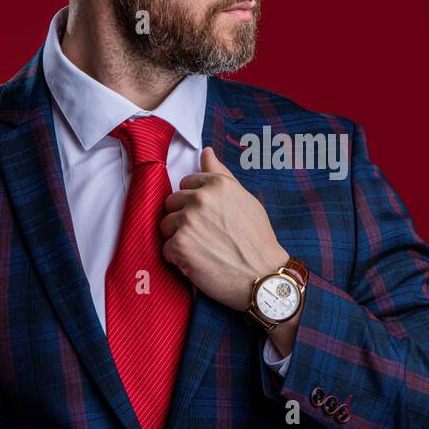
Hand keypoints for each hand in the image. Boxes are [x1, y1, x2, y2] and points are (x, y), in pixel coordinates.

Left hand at [161, 146, 288, 311]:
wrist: (263, 276)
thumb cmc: (257, 240)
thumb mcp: (244, 199)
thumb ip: (221, 175)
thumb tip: (206, 151)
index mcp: (217, 184)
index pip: (186, 183)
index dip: (195, 202)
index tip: (208, 217)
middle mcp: (200, 198)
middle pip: (172, 203)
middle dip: (183, 218)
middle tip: (205, 236)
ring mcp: (188, 221)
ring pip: (166, 225)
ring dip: (178, 238)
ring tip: (201, 249)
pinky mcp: (180, 245)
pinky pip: (166, 249)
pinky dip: (178, 259)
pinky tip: (198, 263)